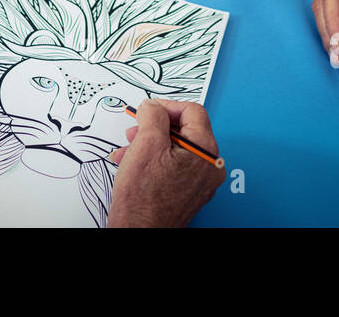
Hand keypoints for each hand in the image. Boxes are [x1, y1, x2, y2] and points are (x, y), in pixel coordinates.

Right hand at [106, 99, 223, 226]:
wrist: (139, 231)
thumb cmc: (144, 198)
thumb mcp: (146, 143)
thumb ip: (152, 115)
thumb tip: (153, 106)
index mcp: (206, 151)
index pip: (193, 112)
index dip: (167, 107)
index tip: (149, 110)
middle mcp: (210, 167)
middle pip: (184, 130)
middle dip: (155, 128)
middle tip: (135, 130)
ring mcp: (201, 182)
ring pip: (176, 149)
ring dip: (150, 144)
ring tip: (128, 151)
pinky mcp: (190, 192)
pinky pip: (175, 166)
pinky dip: (155, 161)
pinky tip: (134, 164)